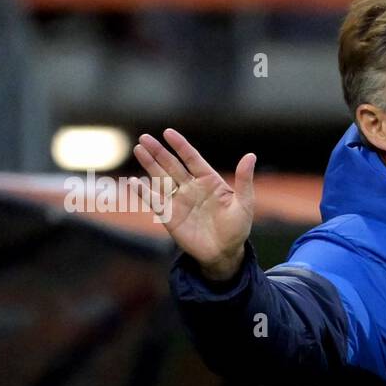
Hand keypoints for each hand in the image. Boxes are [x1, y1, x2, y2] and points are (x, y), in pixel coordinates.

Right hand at [132, 129, 255, 281]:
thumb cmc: (237, 227)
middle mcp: (191, 187)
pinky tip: (134, 182)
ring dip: (149, 165)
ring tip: (138, 149)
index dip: (180, 146)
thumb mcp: (244, 203)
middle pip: (172, 165)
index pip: (192, 158)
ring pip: (161, 178)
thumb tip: (251, 155)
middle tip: (144, 137)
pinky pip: (154, 201)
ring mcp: (179, 200)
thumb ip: (244, 180)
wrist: (225, 253)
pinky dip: (144, 192)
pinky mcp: (170, 216)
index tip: (168, 132)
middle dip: (158, 151)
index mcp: (209, 181)